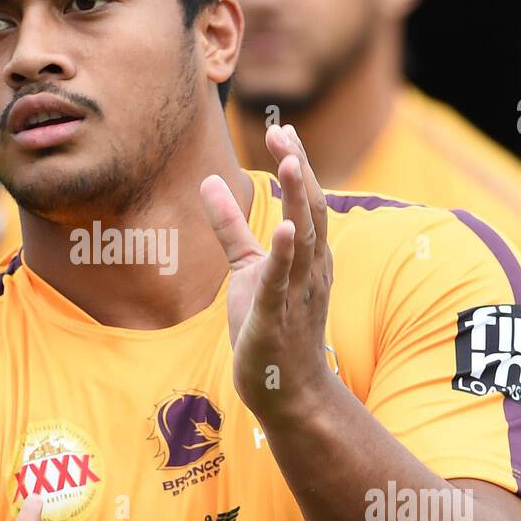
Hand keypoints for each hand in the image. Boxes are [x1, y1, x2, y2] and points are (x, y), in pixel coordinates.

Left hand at [200, 123, 335, 420]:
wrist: (286, 389)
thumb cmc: (270, 327)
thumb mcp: (247, 268)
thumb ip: (230, 226)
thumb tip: (208, 183)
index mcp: (307, 256)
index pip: (308, 201)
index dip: (297, 165)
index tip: (283, 131)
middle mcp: (311, 269)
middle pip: (312, 210)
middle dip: (299, 171)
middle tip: (284, 133)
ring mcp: (298, 293)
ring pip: (306, 239)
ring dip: (299, 200)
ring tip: (290, 163)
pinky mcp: (278, 318)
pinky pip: (284, 282)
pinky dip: (286, 254)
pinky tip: (286, 229)